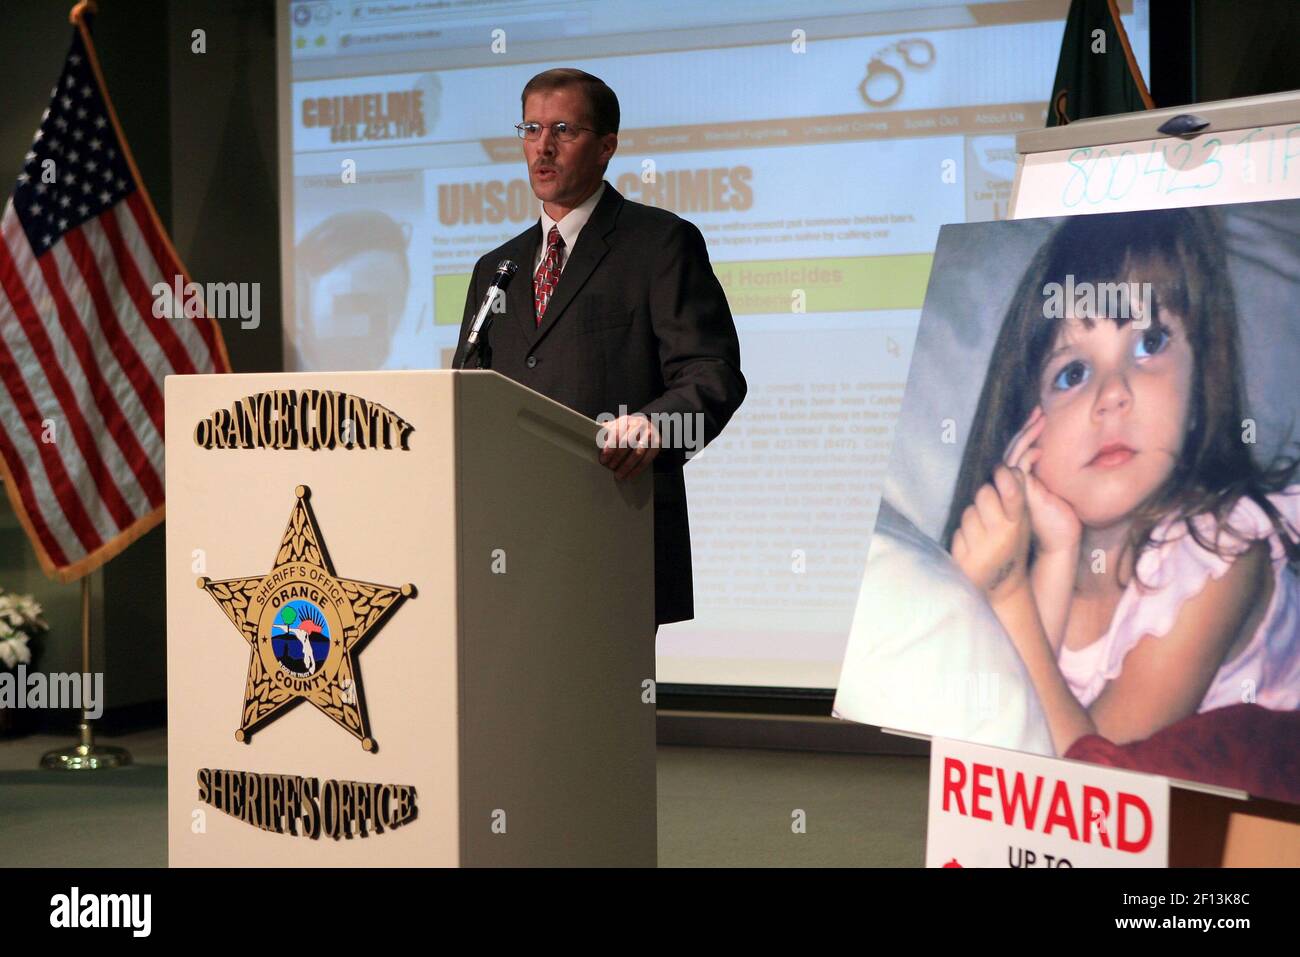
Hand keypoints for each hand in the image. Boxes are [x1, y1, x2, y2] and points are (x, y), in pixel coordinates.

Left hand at [599, 414, 660, 480]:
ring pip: (637, 453)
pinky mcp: (657, 444)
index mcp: (626, 421)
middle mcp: (638, 425)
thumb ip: (606, 431)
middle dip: (617, 458)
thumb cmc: (629, 428)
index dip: (609, 447)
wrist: (651, 424)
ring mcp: (649, 434)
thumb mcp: (618, 426)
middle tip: (610, 467)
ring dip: (627, 466)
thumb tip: (590, 435)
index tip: (603, 459)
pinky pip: (647, 459)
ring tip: (618, 475)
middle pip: (627, 443)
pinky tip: (630, 476)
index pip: (616, 433)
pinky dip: (637, 469)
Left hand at [951, 465, 1030, 599]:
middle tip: (988, 507)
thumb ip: (1016, 497)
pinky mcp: (964, 561)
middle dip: (984, 496)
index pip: (1012, 494)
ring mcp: (981, 549)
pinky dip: (962, 536)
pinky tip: (972, 546)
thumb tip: (1010, 468)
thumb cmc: (1011, 543)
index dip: (1004, 477)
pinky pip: (956, 533)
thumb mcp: (1021, 523)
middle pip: (984, 495)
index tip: (999, 469)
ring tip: (981, 531)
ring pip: (967, 513)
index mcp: (1018, 524)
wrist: (1003, 585)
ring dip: (971, 518)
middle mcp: (1001, 537)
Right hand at [1003, 406, 1080, 555]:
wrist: (1061, 540)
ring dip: (1027, 436)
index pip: (1020, 447)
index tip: (1040, 415)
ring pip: (1014, 454)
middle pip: (1014, 446)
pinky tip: (1040, 450)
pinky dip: (1027, 457)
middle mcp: (1015, 479)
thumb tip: (1071, 449)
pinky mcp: (1021, 494)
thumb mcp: (1059, 486)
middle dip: (1026, 427)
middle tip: (1038, 410)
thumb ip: (1055, 469)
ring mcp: (1016, 486)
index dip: (1028, 430)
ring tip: (1039, 421)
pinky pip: (1018, 470)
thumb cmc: (1063, 515)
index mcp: (1023, 476)